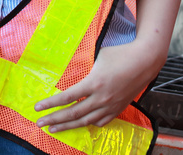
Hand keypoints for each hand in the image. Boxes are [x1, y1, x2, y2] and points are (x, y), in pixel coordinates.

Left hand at [32, 41, 161, 131]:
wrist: (145, 60)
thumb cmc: (120, 54)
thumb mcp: (98, 57)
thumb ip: (86, 71)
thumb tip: (76, 77)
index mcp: (93, 83)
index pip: (67, 97)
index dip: (50, 104)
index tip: (37, 108)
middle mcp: (101, 98)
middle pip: (73, 113)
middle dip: (54, 119)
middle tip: (40, 123)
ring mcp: (111, 105)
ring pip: (85, 121)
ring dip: (68, 125)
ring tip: (54, 128)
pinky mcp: (119, 108)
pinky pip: (101, 121)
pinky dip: (89, 124)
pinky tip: (81, 124)